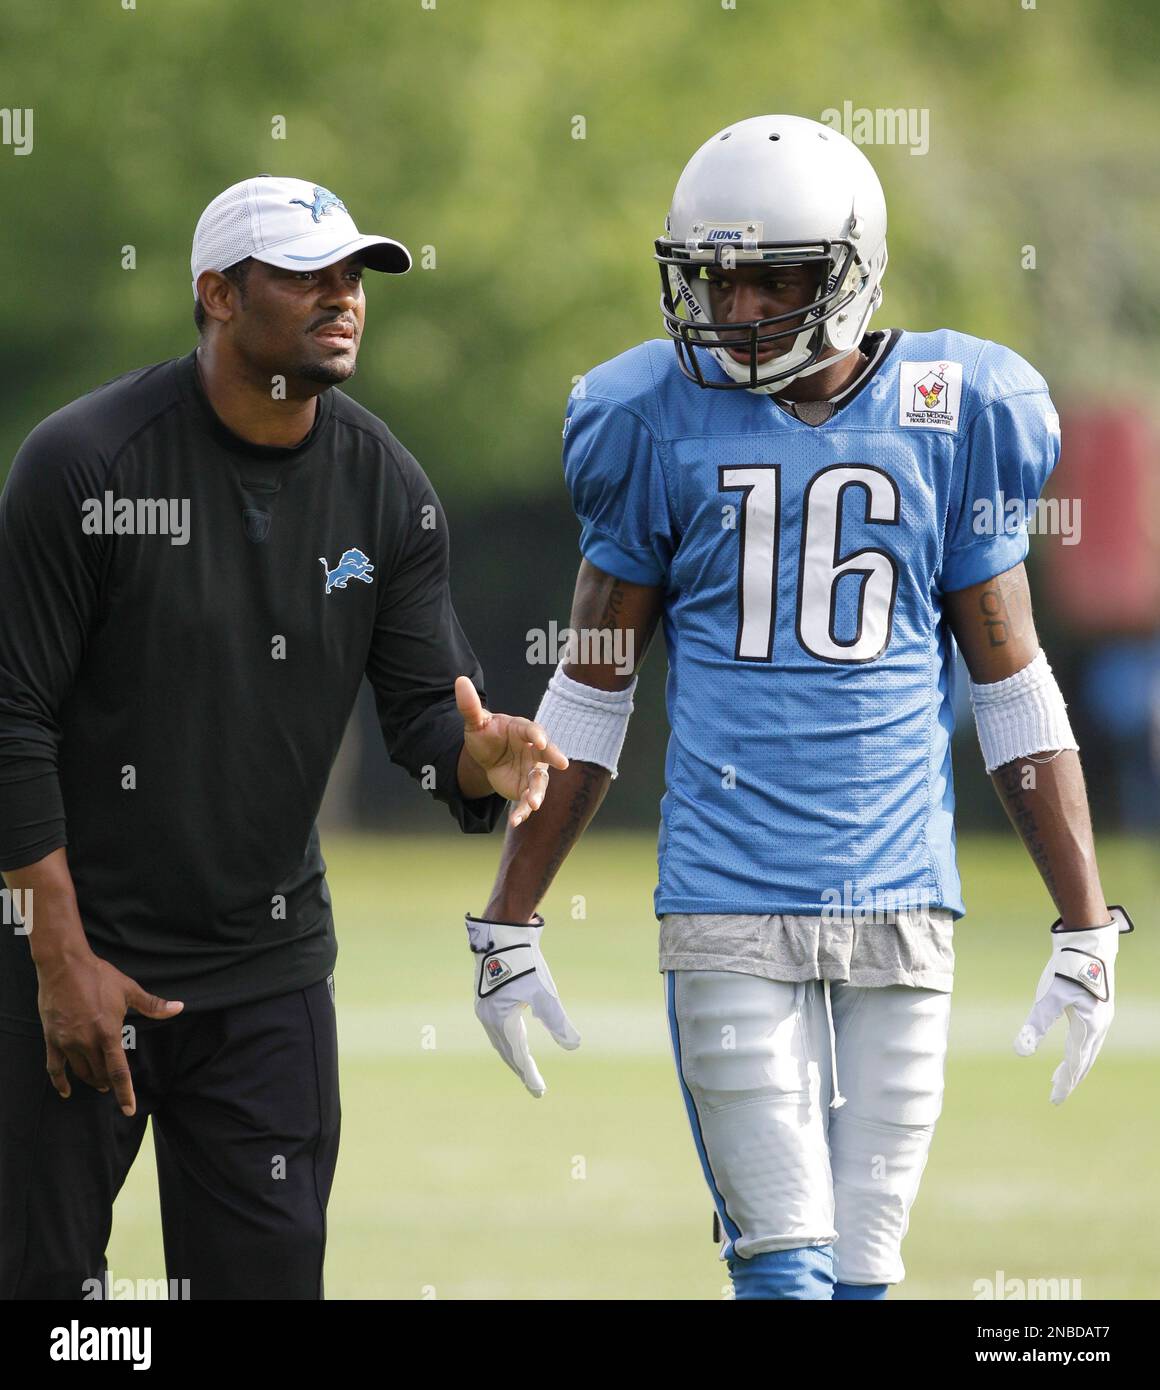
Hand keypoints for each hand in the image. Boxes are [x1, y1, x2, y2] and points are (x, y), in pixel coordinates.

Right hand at [35, 947, 182, 1115]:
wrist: (64, 965)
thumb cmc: (99, 976)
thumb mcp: (129, 990)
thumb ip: (153, 1005)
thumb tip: (179, 1007)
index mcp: (108, 1032)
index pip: (118, 1071)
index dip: (125, 1093)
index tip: (129, 1109)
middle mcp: (87, 1041)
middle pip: (99, 1074)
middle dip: (108, 1083)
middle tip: (113, 1085)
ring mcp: (67, 1042)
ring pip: (81, 1072)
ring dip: (91, 1080)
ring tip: (99, 1082)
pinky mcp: (52, 1038)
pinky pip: (54, 1067)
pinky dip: (60, 1082)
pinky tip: (66, 1091)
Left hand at [456, 676, 568, 825]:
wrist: (485, 757)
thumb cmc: (485, 734)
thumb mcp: (475, 722)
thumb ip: (470, 706)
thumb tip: (460, 680)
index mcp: (523, 730)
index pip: (534, 730)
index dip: (538, 735)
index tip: (542, 741)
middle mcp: (533, 751)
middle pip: (546, 756)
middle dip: (554, 758)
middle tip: (562, 764)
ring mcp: (532, 771)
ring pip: (539, 782)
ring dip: (537, 793)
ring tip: (532, 804)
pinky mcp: (525, 788)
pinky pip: (526, 800)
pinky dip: (522, 811)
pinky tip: (515, 821)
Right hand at [465, 912, 580, 1096]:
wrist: (503, 933)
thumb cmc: (525, 963)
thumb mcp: (545, 994)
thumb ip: (558, 1022)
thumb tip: (574, 1045)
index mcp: (501, 1020)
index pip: (518, 1055)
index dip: (530, 1075)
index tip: (540, 1091)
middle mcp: (488, 1018)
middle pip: (507, 1052)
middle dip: (522, 1069)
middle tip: (535, 1087)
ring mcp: (484, 1007)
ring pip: (500, 1040)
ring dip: (513, 1055)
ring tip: (525, 1068)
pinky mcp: (486, 997)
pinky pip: (496, 1027)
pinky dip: (507, 1039)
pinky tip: (516, 1037)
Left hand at [1013, 906, 1132, 1103]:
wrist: (1087, 944)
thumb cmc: (1068, 970)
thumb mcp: (1048, 997)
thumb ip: (1035, 1025)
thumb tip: (1020, 1052)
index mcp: (1089, 1028)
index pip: (1074, 1064)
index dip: (1063, 1083)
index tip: (1054, 1100)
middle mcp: (1099, 1027)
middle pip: (1083, 1061)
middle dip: (1068, 1078)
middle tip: (1054, 1094)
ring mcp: (1101, 1018)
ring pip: (1088, 1050)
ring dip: (1074, 1065)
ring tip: (1059, 1076)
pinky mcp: (1098, 1008)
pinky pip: (1089, 1037)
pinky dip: (1079, 1049)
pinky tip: (1072, 1047)